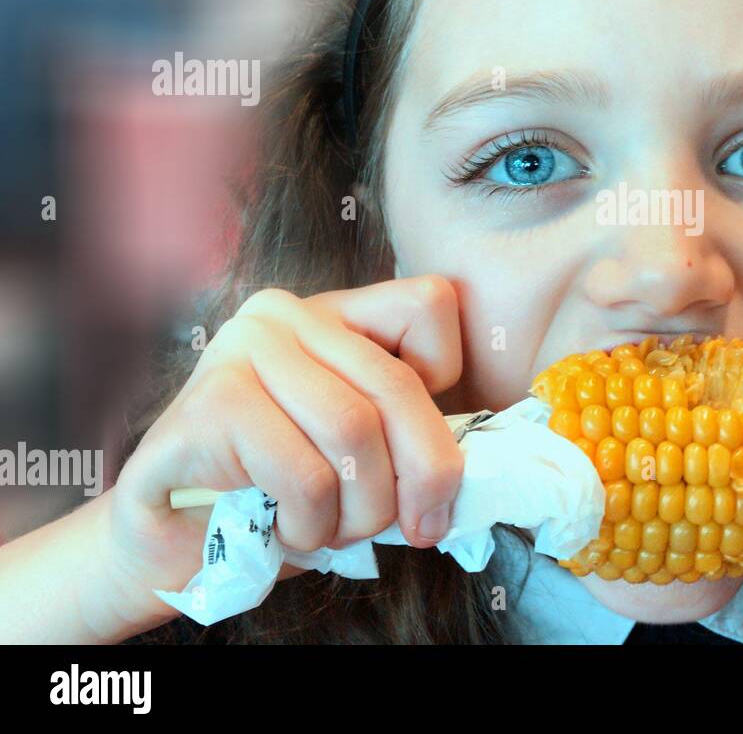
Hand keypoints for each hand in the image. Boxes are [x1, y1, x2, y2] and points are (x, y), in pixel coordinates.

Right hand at [104, 275, 465, 618]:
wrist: (174, 541)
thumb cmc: (280, 493)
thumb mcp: (364, 451)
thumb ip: (409, 434)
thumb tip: (465, 473)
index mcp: (333, 312)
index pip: (430, 305)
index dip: (446, 382)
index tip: (430, 458)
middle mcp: (285, 315)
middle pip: (398, 386)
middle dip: (425, 475)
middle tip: (422, 527)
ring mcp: (240, 351)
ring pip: (355, 433)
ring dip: (361, 510)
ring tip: (334, 530)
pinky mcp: (210, 404)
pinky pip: (305, 476)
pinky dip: (312, 526)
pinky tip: (287, 531)